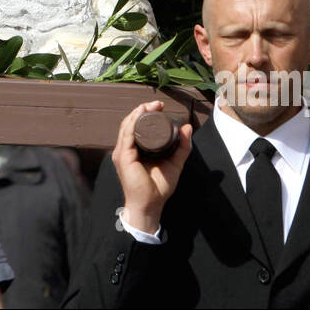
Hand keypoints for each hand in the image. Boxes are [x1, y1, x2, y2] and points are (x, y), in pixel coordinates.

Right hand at [112, 100, 191, 234]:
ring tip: (150, 105)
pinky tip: (140, 114)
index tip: (160, 107)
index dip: (146, 114)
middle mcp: (125, 149)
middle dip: (143, 110)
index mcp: (134, 150)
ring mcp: (122, 152)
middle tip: (158, 104)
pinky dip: (133, 122)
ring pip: (127, 125)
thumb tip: (187, 128)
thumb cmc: (158, 187)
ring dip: (138, 112)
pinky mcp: (123, 156)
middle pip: (131, 123)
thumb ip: (182, 147)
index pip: (136, 126)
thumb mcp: (174, 162)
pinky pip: (127, 135)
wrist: (150, 205)